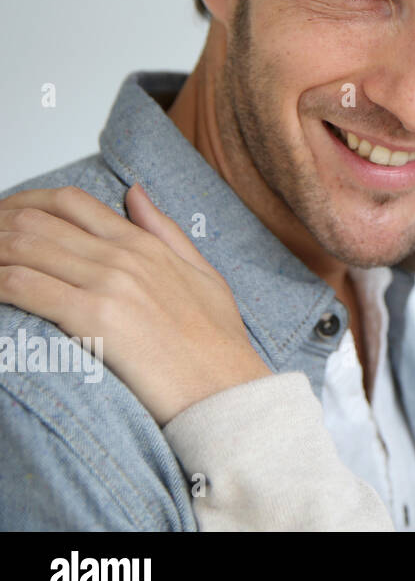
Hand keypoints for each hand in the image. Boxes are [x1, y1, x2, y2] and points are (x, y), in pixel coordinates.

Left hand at [0, 184, 270, 423]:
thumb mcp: (202, 272)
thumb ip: (164, 229)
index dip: (25, 205)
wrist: (226, 388)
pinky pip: (24, 286)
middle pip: (36, 220)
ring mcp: (108, 284)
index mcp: (145, 244)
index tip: (3, 221)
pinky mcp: (94, 318)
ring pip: (23, 247)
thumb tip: (134, 192)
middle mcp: (123, 256)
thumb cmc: (217, 343)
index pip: (71, 202)